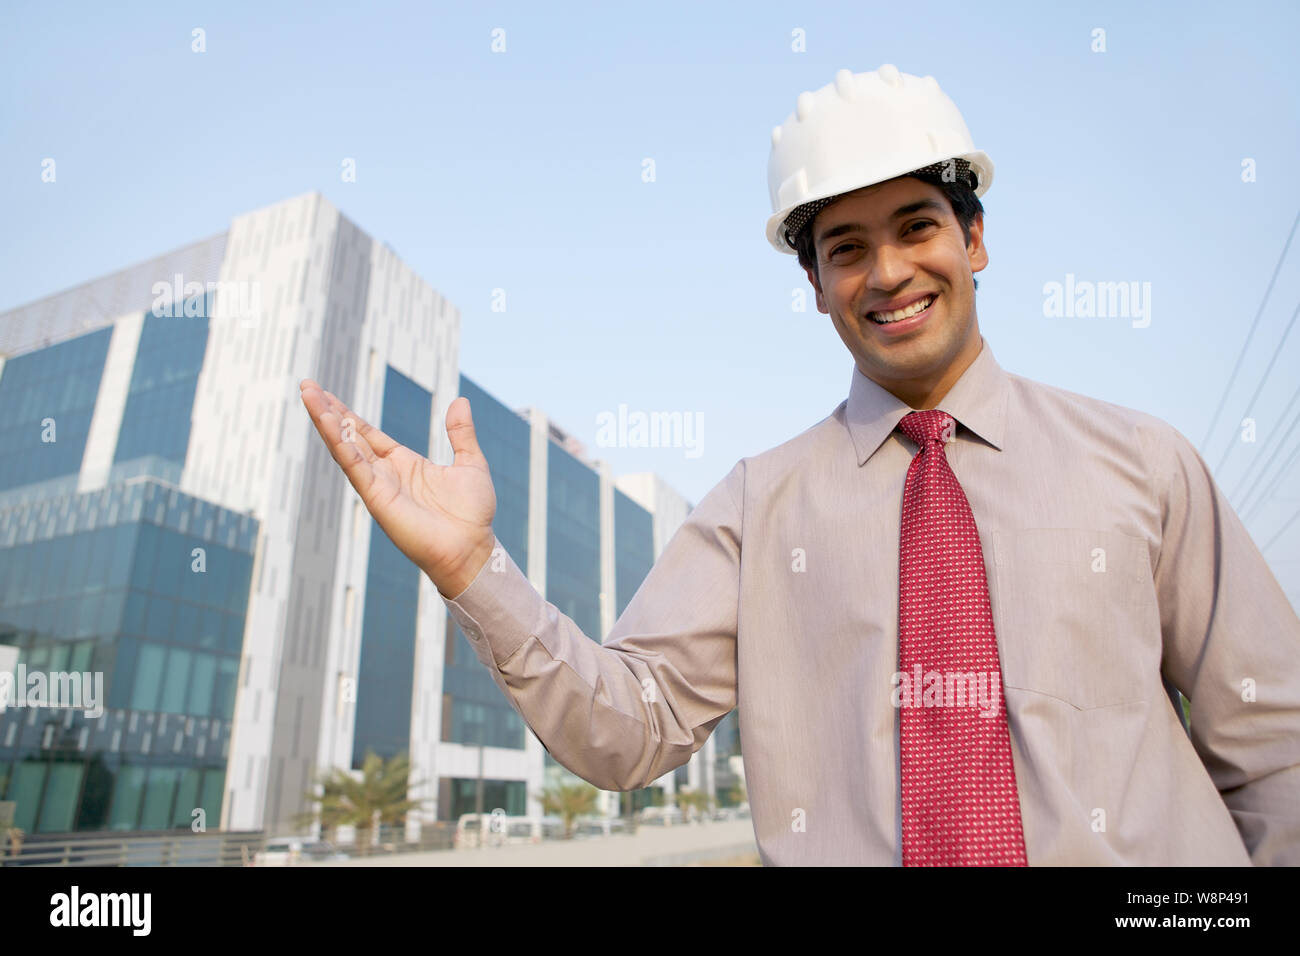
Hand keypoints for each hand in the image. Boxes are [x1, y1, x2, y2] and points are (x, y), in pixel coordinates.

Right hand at [299, 380, 496, 597]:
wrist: (471, 549)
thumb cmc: (472, 515)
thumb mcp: (470, 463)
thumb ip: (461, 433)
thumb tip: (460, 401)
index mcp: (404, 464)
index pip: (368, 434)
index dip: (348, 414)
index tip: (327, 394)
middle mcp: (386, 473)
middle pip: (349, 436)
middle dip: (328, 411)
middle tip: (307, 385)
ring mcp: (378, 485)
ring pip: (345, 447)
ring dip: (325, 421)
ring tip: (308, 393)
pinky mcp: (377, 497)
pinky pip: (354, 465)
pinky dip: (339, 443)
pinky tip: (327, 421)